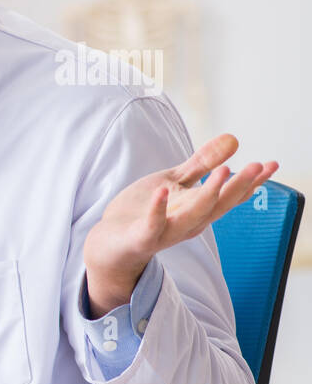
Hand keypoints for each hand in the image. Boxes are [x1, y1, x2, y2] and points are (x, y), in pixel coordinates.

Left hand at [83, 134, 278, 316]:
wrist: (111, 244)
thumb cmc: (144, 211)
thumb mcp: (175, 182)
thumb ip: (201, 164)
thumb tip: (233, 139)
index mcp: (198, 210)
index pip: (230, 196)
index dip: (251, 181)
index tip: (272, 164)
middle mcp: (188, 223)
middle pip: (218, 204)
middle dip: (239, 186)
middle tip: (258, 165)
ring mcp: (166, 232)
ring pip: (193, 215)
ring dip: (209, 194)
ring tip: (223, 171)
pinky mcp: (142, 238)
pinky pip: (152, 226)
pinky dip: (158, 210)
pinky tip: (163, 190)